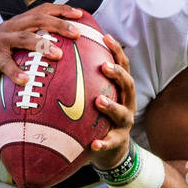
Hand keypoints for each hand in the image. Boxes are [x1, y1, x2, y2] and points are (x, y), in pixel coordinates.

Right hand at [0, 4, 84, 90]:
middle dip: (59, 25)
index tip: (80, 15)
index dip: (62, 10)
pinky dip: (16, 72)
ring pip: (24, 38)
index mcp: (20, 23)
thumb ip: (35, 46)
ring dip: (43, 45)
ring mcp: (1, 41)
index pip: (43, 10)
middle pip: (38, 20)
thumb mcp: (17, 46)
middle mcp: (12, 27)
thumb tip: (65, 53)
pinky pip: (6, 64)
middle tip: (77, 33)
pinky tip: (26, 80)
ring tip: (59, 55)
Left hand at [90, 34, 135, 171]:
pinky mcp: (118, 143)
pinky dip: (103, 143)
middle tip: (104, 67)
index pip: (122, 65)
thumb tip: (59, 56)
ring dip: (111, 107)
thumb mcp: (95, 96)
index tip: (105, 36)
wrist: (111, 150)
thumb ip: (84, 80)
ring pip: (122, 113)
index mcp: (121, 90)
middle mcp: (127, 104)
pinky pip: (111, 143)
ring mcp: (124, 124)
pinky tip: (94, 144)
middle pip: (128, 85)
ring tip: (98, 101)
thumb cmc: (98, 117)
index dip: (116, 51)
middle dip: (118, 75)